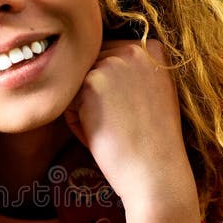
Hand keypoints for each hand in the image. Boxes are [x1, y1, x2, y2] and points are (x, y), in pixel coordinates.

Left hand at [65, 40, 200, 222]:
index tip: (134, 113)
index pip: (107, 58)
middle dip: (94, 98)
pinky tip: (103, 133)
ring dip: (84, 110)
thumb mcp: (152, 92)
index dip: (112, 92)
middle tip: (124, 123)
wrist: (157, 174)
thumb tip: (87, 60)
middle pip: (89, 69)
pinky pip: (66, 101)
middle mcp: (135, 48)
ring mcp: (113, 62)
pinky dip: (76, 123)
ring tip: (115, 128)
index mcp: (153, 48)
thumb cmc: (151, 143)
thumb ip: (128, 70)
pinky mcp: (92, 83)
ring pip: (76, 84)